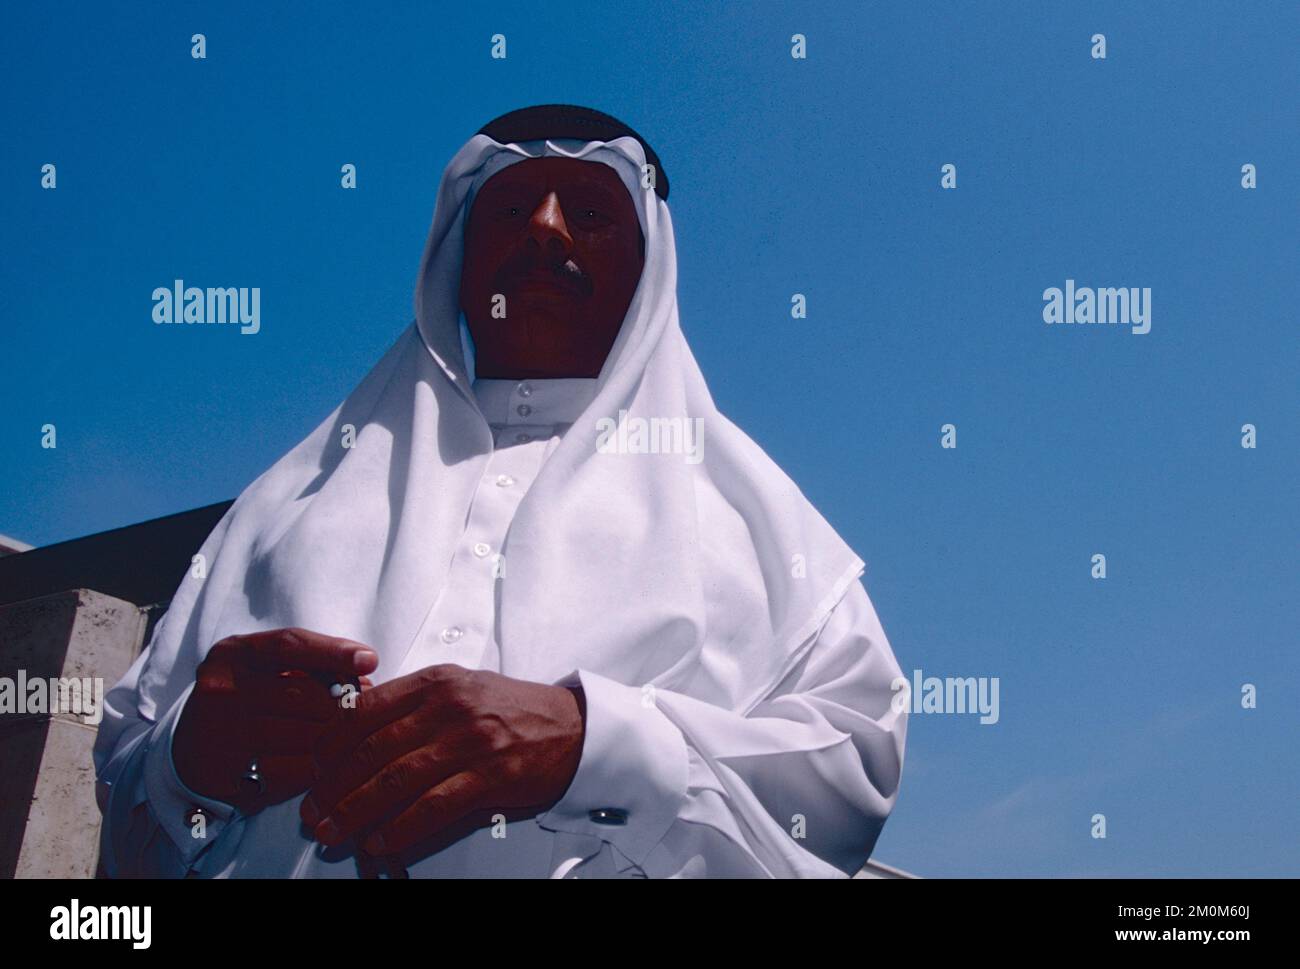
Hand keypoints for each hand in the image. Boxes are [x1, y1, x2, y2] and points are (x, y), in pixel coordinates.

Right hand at [172, 628, 377, 812]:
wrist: (188, 754)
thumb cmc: (242, 701)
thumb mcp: (262, 670)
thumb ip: (308, 665)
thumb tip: (364, 674)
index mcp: (233, 654)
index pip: (289, 644)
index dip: (333, 651)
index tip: (370, 659)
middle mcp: (222, 689)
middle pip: (303, 693)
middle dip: (342, 704)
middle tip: (365, 711)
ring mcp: (221, 733)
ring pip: (302, 735)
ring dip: (337, 738)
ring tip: (352, 738)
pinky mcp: (228, 773)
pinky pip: (291, 771)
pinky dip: (318, 768)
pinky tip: (329, 765)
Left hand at [301, 664, 585, 856]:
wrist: (571, 725)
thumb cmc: (508, 710)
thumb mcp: (458, 688)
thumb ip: (411, 704)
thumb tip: (353, 730)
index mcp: (435, 682)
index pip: (364, 710)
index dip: (329, 744)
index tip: (311, 770)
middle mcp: (449, 706)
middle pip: (373, 749)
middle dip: (334, 786)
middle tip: (312, 811)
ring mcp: (471, 740)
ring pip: (397, 779)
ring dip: (357, 811)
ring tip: (334, 832)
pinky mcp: (492, 774)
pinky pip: (434, 805)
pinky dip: (402, 827)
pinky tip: (381, 841)